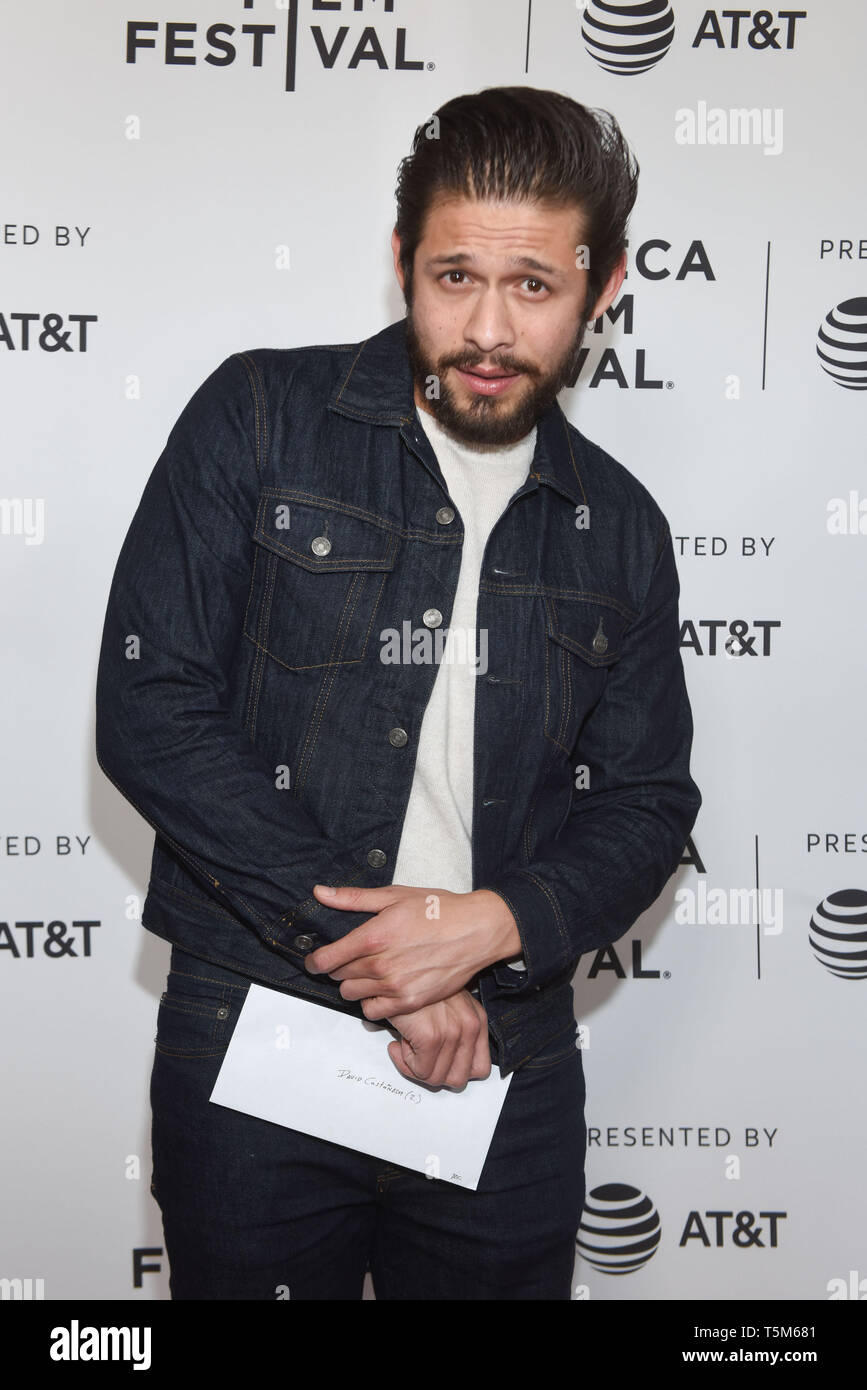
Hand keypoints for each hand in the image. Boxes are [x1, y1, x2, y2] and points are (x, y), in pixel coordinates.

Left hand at [305, 883, 521, 1018]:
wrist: (476, 930)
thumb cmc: (437, 910)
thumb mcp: (394, 896)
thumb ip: (353, 898)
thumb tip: (320, 893)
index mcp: (373, 937)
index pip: (326, 959)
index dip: (315, 960)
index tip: (315, 960)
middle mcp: (380, 965)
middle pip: (338, 977)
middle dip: (340, 968)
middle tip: (353, 959)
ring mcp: (395, 987)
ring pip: (352, 995)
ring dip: (355, 985)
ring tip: (370, 973)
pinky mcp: (409, 1002)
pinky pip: (373, 1011)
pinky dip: (372, 1002)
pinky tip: (382, 988)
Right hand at [385, 989, 490, 1088]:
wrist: (400, 967)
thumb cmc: (418, 982)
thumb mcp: (447, 1003)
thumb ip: (452, 1031)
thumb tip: (440, 1063)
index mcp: (477, 1020)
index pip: (480, 1069)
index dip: (456, 1072)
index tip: (439, 1064)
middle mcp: (470, 1027)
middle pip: (458, 1079)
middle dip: (434, 1073)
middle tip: (419, 1058)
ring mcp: (453, 1033)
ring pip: (436, 1079)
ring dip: (416, 1066)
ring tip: (408, 1044)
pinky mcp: (432, 1037)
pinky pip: (419, 1071)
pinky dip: (405, 1060)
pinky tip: (401, 1040)